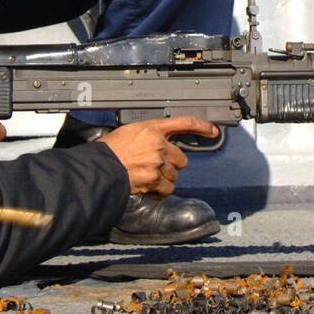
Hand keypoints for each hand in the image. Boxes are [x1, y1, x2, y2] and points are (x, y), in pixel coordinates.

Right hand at [96, 116, 218, 195]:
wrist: (100, 168)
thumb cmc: (109, 150)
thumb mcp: (129, 132)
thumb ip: (147, 135)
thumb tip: (156, 142)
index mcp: (152, 129)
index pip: (184, 123)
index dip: (202, 126)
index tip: (212, 130)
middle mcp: (159, 144)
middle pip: (181, 158)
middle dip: (172, 164)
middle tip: (156, 166)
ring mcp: (158, 162)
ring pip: (174, 174)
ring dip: (164, 178)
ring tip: (147, 176)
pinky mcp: (155, 179)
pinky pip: (168, 188)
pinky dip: (160, 190)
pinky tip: (149, 187)